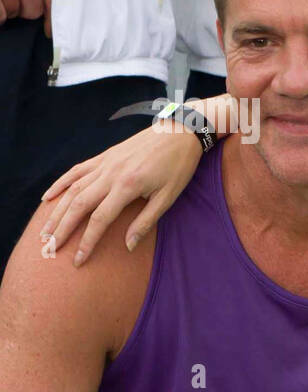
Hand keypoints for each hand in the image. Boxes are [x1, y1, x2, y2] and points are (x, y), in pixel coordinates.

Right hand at [39, 118, 204, 265]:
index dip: (87, 242)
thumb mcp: (169, 197)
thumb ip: (146, 222)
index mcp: (127, 186)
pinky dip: (59, 184)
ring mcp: (104, 164)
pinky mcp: (103, 157)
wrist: (179, 131)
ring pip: (72, 189)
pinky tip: (47, 198)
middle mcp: (110, 174)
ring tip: (44, 231)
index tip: (78, 260)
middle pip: (78, 205)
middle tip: (48, 249)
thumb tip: (128, 246)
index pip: (100, 220)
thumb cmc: (179, 166)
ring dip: (56, 211)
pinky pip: (75, 171)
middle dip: (62, 229)